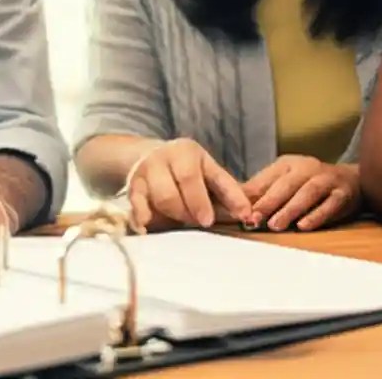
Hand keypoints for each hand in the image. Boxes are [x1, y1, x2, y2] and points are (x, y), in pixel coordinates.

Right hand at [127, 139, 252, 230]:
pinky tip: (147, 230)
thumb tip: (249, 216)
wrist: (154, 156)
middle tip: (199, 222)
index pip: (190, 177)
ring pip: (155, 203)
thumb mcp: (211, 172)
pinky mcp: (132, 189)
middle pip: (169, 194)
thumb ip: (230, 192)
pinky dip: (141, 221)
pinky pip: (135, 208)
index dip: (199, 202)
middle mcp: (161, 159)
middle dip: (186, 212)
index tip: (208, 221)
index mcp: (185, 152)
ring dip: (172, 218)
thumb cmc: (191, 169)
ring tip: (183, 221)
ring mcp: (143, 174)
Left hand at [243, 156, 359, 231]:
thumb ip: (261, 192)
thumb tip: (232, 205)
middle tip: (254, 219)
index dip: (253, 195)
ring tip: (275, 225)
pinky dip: (316, 216)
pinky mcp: (344, 194)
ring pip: (308, 193)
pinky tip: (303, 226)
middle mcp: (308, 168)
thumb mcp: (285, 181)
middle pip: (287, 184)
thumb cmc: (310, 183)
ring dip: (290, 209)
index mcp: (288, 164)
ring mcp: (328, 180)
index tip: (240, 212)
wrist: (353, 180)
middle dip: (269, 202)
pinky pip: (330, 205)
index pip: (268, 179)